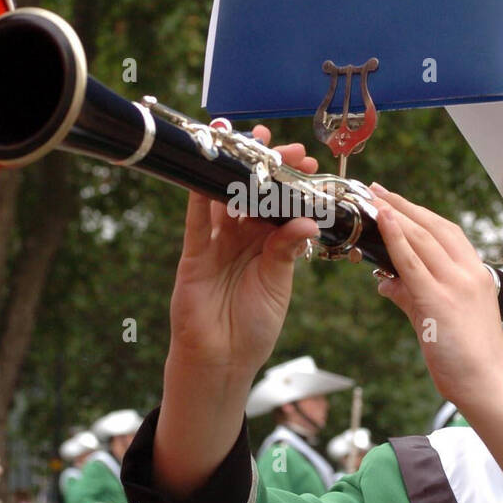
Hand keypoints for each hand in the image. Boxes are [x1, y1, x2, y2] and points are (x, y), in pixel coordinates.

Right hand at [165, 126, 319, 384]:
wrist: (223, 360)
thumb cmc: (254, 326)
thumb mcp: (277, 285)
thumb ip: (285, 251)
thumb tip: (304, 219)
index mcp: (269, 245)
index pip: (281, 205)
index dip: (293, 183)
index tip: (308, 162)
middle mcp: (243, 240)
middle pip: (254, 194)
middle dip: (268, 168)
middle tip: (285, 147)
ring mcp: (217, 244)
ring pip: (225, 199)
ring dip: (235, 171)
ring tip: (248, 142)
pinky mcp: (194, 255)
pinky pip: (197, 221)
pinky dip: (200, 195)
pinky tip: (206, 170)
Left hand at [369, 183, 502, 407]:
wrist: (487, 386)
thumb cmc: (467, 358)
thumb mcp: (439, 319)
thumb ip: (412, 296)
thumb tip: (387, 283)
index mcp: (475, 275)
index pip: (447, 233)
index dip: (419, 213)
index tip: (396, 201)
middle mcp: (469, 273)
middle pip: (434, 228)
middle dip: (402, 206)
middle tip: (376, 190)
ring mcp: (456, 285)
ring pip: (422, 239)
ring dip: (395, 214)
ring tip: (372, 199)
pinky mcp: (438, 301)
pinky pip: (413, 262)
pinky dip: (396, 237)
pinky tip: (382, 219)